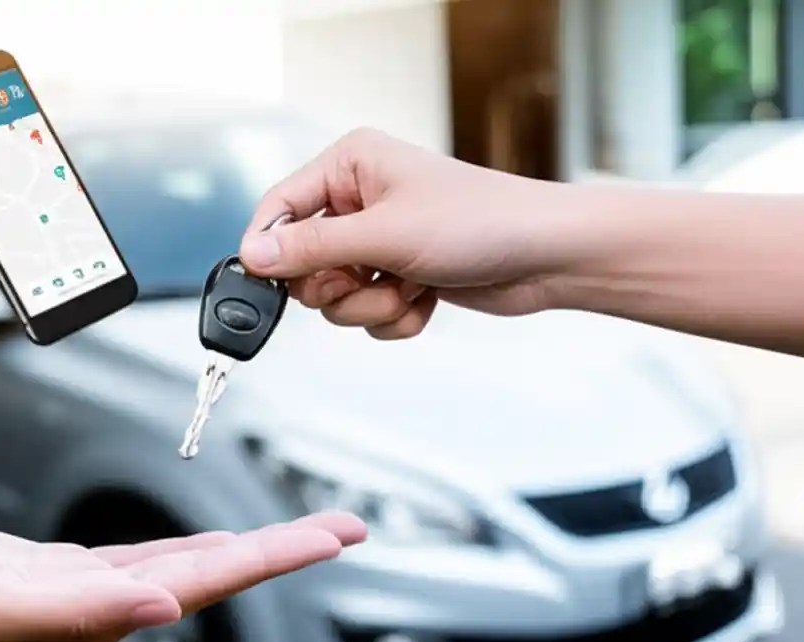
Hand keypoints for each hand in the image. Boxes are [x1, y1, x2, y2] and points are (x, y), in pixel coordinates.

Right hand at [0, 510, 365, 641]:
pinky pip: (146, 556)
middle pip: (217, 574)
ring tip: (297, 535)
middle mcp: (104, 610)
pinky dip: (186, 547)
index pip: (211, 584)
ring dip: (247, 549)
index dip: (276, 558)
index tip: (332, 538)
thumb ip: (84, 607)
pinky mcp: (66, 572)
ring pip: (189, 565)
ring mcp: (88, 592)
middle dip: (284, 551)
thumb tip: (168, 605)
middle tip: (345, 527)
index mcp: (97, 617)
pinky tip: (206, 545)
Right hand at [239, 128, 568, 339]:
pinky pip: (367, 312)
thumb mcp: (384, 234)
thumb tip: (254, 256)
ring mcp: (381, 240)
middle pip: (302, 261)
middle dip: (336, 285)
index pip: (280, 206)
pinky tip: (426, 298)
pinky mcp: (400, 275)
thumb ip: (312, 248)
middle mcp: (361, 199)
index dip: (268, 248)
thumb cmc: (482, 221)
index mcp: (351, 165)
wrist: (550, 257)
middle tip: (368, 280)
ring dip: (369, 305)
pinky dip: (394, 315)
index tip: (263, 282)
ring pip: (334, 295)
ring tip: (408, 288)